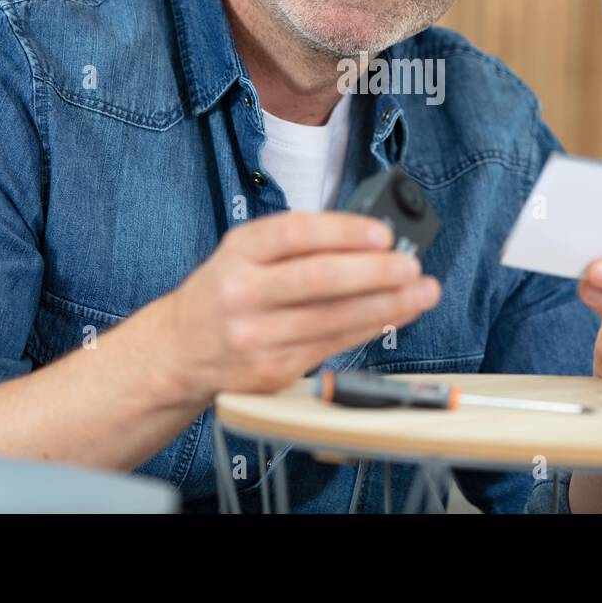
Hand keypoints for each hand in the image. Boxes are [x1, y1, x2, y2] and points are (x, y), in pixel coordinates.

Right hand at [154, 212, 439, 402]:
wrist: (180, 350)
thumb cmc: (226, 292)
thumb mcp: (246, 252)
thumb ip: (298, 244)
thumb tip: (371, 239)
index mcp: (239, 251)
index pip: (296, 233)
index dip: (344, 232)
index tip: (383, 234)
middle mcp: (243, 292)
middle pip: (318, 280)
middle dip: (375, 273)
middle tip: (412, 266)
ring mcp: (256, 336)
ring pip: (332, 319)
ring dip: (386, 306)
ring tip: (421, 292)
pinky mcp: (271, 370)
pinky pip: (331, 347)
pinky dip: (369, 329)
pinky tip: (394, 316)